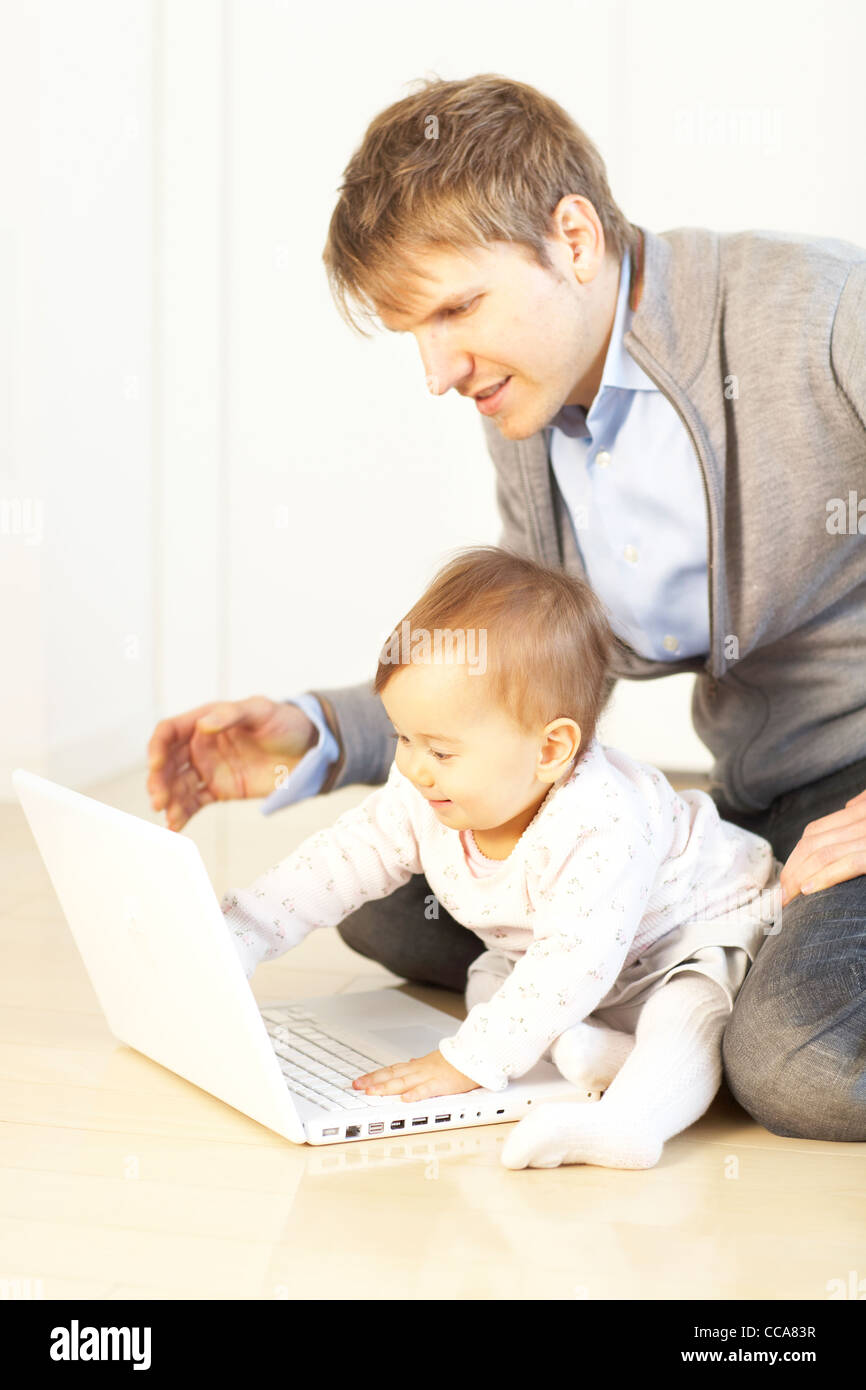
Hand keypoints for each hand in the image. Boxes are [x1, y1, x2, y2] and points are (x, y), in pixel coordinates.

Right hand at [146, 695, 319, 831]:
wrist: (310, 750)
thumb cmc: (285, 722)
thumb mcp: (261, 711)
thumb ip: (231, 715)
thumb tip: (202, 726)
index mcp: (205, 721)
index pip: (169, 732)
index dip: (157, 747)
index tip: (155, 764)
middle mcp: (200, 746)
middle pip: (167, 763)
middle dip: (158, 781)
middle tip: (159, 800)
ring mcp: (208, 769)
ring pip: (177, 786)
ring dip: (168, 800)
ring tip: (168, 816)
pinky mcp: (219, 790)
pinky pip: (194, 803)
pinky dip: (182, 814)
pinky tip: (174, 826)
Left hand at [353, 1049, 480, 1101]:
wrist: (477, 1054)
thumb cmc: (458, 1060)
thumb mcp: (435, 1060)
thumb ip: (420, 1064)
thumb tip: (408, 1063)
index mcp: (418, 1066)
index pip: (392, 1070)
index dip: (375, 1076)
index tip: (360, 1081)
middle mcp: (420, 1070)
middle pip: (392, 1075)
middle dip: (373, 1081)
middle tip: (356, 1087)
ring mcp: (430, 1076)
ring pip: (404, 1082)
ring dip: (386, 1087)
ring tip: (371, 1093)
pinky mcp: (442, 1084)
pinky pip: (427, 1089)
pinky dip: (416, 1094)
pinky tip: (405, 1100)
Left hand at [779, 786, 865, 906]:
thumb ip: (864, 808)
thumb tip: (850, 806)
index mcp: (861, 811)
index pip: (815, 831)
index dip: (795, 855)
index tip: (785, 875)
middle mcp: (862, 820)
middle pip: (812, 843)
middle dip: (791, 869)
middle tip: (780, 894)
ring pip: (823, 853)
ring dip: (799, 877)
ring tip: (786, 898)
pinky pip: (848, 864)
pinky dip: (825, 877)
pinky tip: (807, 890)